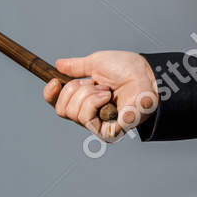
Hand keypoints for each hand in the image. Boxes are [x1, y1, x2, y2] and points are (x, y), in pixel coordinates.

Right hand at [43, 51, 159, 141]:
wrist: (145, 73)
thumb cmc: (127, 68)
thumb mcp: (95, 63)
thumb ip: (76, 67)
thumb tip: (58, 65)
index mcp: (84, 100)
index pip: (58, 104)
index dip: (51, 94)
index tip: (53, 81)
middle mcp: (89, 115)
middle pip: (62, 109)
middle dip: (74, 90)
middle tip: (95, 84)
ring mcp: (98, 125)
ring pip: (73, 113)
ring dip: (88, 94)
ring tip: (107, 90)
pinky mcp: (108, 132)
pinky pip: (86, 118)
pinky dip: (94, 102)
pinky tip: (108, 97)